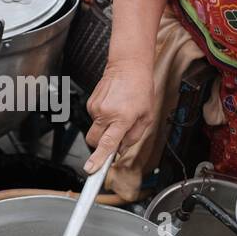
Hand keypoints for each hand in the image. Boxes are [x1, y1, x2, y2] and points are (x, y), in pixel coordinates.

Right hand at [84, 58, 152, 172]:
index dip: (99, 158)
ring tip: (118, 113)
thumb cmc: (140, 88)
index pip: (107, 143)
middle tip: (114, 137)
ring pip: (95, 129)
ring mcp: (95, 108)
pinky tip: (113, 107)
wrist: (128, 67)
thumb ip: (134, 136)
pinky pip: (94, 118)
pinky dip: (102, 118)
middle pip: (94, 141)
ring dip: (104, 128)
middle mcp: (106, 113)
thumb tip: (121, 149)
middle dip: (100, 145)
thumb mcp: (147, 116)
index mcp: (122, 118)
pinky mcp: (90, 103)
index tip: (91, 168)